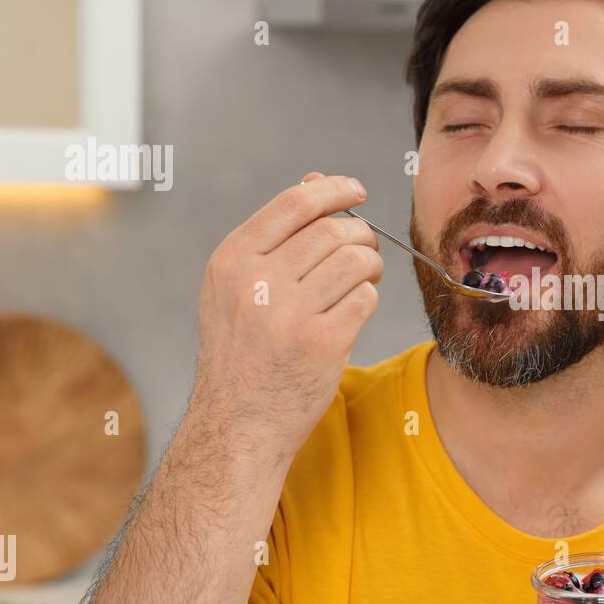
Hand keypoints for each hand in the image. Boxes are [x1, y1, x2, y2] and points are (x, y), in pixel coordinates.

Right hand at [190, 172, 382, 460]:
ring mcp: (288, 313)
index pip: (295, 203)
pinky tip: (354, 311)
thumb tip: (316, 182)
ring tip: (364, 278)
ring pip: (356, 260)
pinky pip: (366, 298)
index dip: (334, 190)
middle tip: (365, 251)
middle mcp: (256, 282)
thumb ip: (274, 237)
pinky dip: (368, 299)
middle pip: (333, 230)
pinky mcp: (320, 343)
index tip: (356, 191)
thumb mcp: (237, 288)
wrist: (237, 422)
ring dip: (371, 265)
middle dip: (360, 235)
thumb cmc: (244, 351)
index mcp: (232, 261)